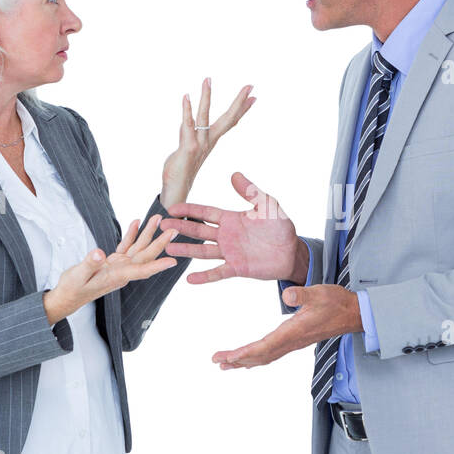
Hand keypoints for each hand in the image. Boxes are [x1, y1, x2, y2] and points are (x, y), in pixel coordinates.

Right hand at [43, 214, 177, 322]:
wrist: (67, 297)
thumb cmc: (72, 289)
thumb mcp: (77, 276)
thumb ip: (89, 264)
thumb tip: (100, 253)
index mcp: (117, 276)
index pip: (142, 271)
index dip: (158, 266)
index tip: (173, 261)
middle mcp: (122, 271)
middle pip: (145, 256)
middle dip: (160, 242)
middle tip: (174, 229)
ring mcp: (119, 266)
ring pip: (138, 248)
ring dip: (148, 234)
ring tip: (157, 218)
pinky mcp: (113, 262)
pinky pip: (126, 246)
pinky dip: (132, 235)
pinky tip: (136, 223)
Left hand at [160, 78, 255, 208]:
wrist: (176, 191)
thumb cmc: (181, 170)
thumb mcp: (188, 148)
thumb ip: (189, 134)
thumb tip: (189, 123)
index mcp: (211, 141)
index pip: (230, 122)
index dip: (242, 109)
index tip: (253, 96)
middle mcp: (208, 141)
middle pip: (227, 118)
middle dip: (238, 101)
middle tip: (250, 85)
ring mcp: (199, 144)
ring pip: (204, 116)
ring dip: (206, 97)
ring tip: (208, 79)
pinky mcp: (187, 148)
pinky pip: (187, 125)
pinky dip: (187, 110)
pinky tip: (186, 96)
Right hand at [160, 172, 304, 284]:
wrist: (292, 252)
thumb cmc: (281, 227)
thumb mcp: (267, 205)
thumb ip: (251, 191)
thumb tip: (234, 174)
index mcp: (231, 219)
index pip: (205, 213)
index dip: (188, 210)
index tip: (171, 208)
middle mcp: (226, 236)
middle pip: (198, 231)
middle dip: (180, 228)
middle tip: (161, 226)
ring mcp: (230, 253)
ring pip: (203, 251)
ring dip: (186, 250)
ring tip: (168, 248)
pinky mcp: (237, 268)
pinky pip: (217, 272)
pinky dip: (204, 276)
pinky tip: (189, 279)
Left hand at [211, 284, 362, 369]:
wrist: (354, 314)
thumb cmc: (336, 302)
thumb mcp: (319, 292)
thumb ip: (301, 294)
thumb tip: (286, 296)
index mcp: (293, 331)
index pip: (264, 346)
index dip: (244, 353)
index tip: (227, 357)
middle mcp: (292, 341)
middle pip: (260, 356)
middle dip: (237, 360)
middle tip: (216, 361)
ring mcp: (294, 343)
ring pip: (265, 357)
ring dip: (245, 361)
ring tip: (225, 364)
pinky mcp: (296, 340)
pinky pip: (272, 353)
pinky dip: (257, 357)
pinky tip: (249, 360)